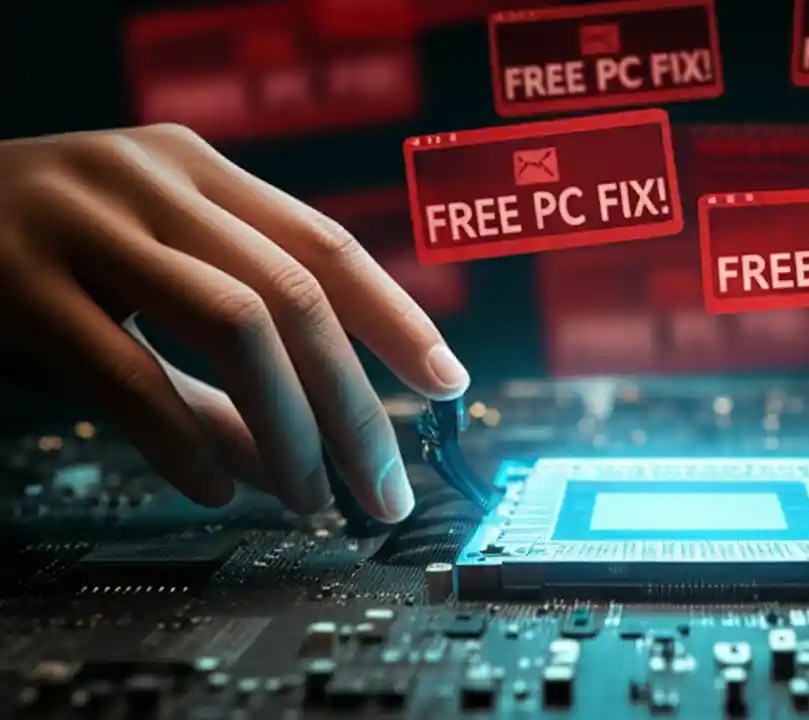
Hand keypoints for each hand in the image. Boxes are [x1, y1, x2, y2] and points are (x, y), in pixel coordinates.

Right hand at [0, 124, 470, 520]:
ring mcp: (81, 223)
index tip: (449, 385)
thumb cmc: (41, 252)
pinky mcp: (12, 284)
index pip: (329, 245)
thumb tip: (309, 449)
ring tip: (311, 494)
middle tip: (384, 484)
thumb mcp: (144, 281)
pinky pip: (127, 371)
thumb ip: (224, 357)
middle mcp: (151, 179)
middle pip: (298, 295)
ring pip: (234, 324)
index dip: (400, 319)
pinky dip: (186, 438)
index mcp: (197, 168)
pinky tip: (216, 485)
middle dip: (356, 401)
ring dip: (289, 424)